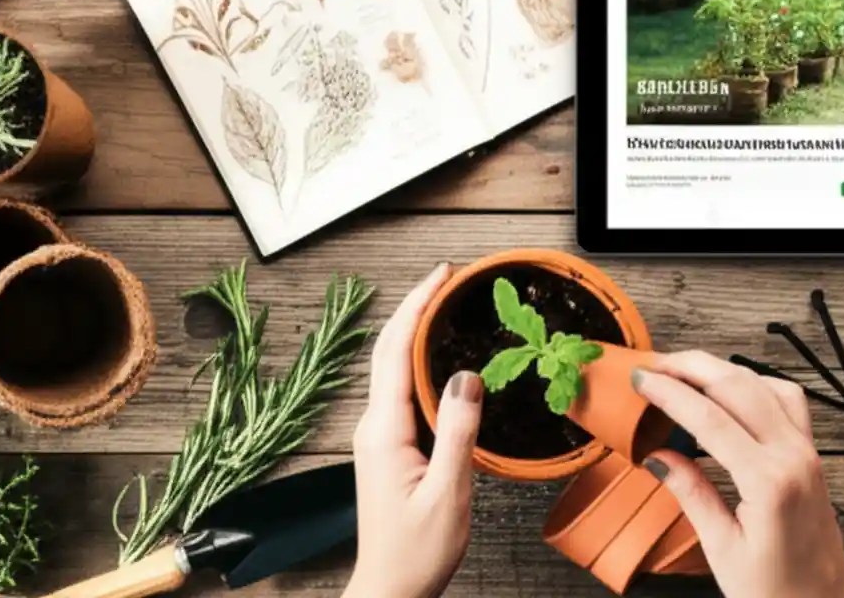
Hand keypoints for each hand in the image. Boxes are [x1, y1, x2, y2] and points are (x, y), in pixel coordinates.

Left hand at [345, 263, 482, 597]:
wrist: (391, 589)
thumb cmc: (416, 552)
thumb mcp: (448, 494)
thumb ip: (459, 433)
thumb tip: (469, 378)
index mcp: (384, 432)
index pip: (395, 352)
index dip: (417, 307)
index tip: (441, 276)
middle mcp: (374, 427)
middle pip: (389, 350)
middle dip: (416, 307)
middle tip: (449, 278)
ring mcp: (379, 436)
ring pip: (393, 367)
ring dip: (417, 331)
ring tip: (447, 305)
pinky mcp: (389, 446)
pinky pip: (402, 389)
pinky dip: (420, 361)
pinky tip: (440, 357)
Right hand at [632, 351, 843, 597]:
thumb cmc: (774, 592)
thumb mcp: (722, 547)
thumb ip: (691, 493)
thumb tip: (656, 454)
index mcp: (768, 482)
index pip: (710, 419)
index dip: (671, 393)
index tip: (641, 380)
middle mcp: (793, 457)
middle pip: (739, 386)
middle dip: (692, 367)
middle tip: (654, 365)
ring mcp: (807, 452)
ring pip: (765, 385)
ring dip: (722, 370)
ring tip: (683, 371)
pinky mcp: (811, 455)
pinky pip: (787, 401)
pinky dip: (755, 384)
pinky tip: (729, 390)